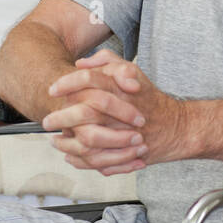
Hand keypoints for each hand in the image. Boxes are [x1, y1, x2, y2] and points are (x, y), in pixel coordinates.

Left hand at [44, 49, 188, 172]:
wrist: (176, 127)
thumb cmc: (150, 99)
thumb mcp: (133, 71)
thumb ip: (107, 61)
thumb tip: (81, 63)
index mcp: (121, 88)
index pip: (88, 80)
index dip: (67, 83)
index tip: (53, 89)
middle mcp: (121, 111)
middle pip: (84, 112)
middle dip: (61, 116)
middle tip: (47, 120)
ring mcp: (123, 134)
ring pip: (88, 140)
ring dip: (67, 142)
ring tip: (55, 140)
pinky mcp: (124, 154)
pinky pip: (97, 160)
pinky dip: (80, 159)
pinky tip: (71, 155)